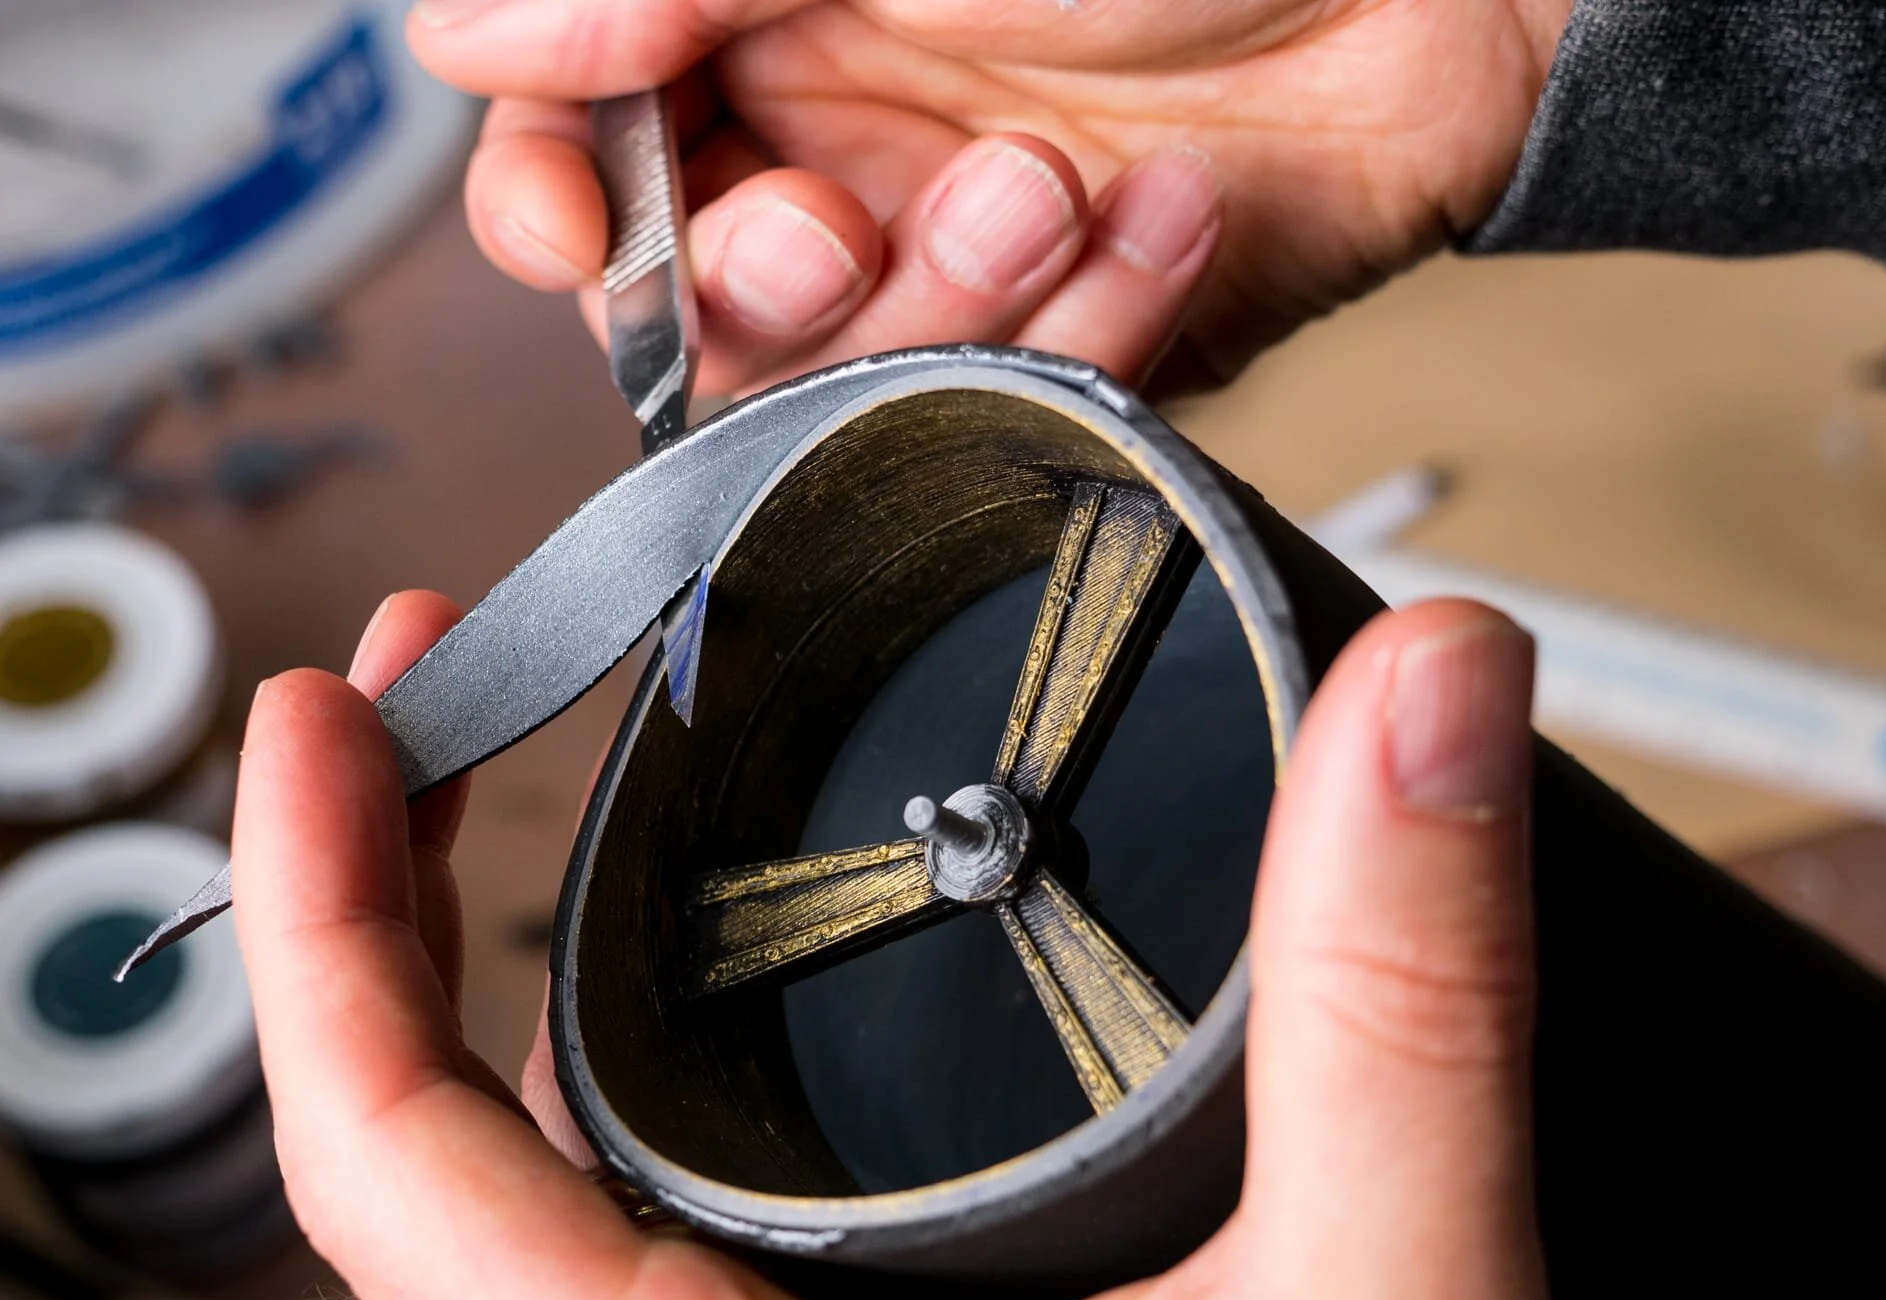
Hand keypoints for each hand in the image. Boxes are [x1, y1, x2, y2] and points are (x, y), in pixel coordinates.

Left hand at [233, 587, 1561, 1299]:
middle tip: (417, 691)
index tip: (320, 711)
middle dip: (381, 900)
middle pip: (414, 1167)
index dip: (316, 906)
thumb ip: (1397, 1018)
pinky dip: (619, 1096)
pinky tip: (716, 1017)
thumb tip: (1417, 698)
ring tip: (513, 806)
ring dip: (479, 998)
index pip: (384, 1165)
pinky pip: (638, 1270)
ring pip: (521, 1221)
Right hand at [405, 0, 1571, 394]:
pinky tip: (1157, 219)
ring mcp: (946, 265)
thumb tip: (464, 32)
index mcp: (758, 24)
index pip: (579, 154)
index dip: (555, 205)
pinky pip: (998, 411)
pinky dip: (1077, 330)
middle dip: (754, 288)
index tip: (578, 224)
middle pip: (688, 314)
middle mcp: (835, 150)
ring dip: (933, 306)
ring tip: (1044, 181)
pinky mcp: (1054, 347)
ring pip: (838, 391)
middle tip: (835, 219)